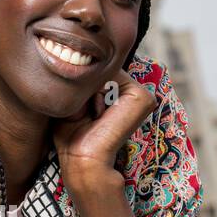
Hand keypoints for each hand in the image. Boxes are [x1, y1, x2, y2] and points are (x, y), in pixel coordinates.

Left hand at [51, 68, 158, 186]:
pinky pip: (111, 78)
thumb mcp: (73, 101)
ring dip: (90, 91)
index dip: (81, 84)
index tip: (80, 110)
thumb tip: (82, 55)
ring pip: (105, 72)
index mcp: (120, 91)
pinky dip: (97, 95)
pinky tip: (99, 116)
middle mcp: (133, 90)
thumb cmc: (72, 137)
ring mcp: (142, 93)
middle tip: (84, 114)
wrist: (81, 161)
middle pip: (102, 67)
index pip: (97, 68)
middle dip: (86, 85)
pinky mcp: (144, 98)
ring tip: (91, 116)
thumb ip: (81, 80)